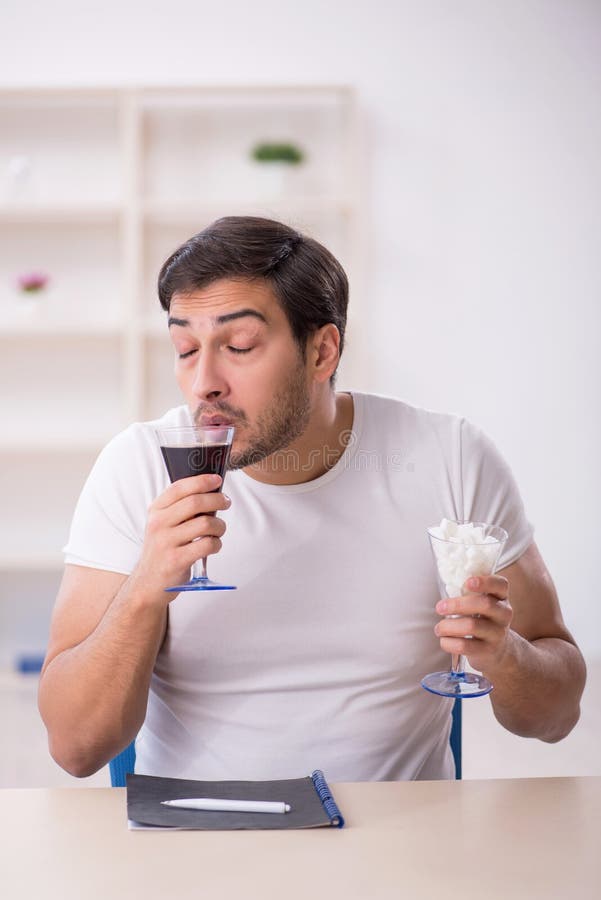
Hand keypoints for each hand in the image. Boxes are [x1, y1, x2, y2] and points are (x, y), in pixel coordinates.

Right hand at [132, 474, 230, 598]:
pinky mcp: (176, 560)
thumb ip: (181, 508)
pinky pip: (207, 545)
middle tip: (226, 502)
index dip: (201, 481)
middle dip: (217, 499)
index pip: (179, 488)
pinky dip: (217, 544)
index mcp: (156, 511)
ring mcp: (166, 542)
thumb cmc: (163, 549)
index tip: (217, 479)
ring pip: (205, 524)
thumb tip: (211, 491)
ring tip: (219, 530)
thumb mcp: (163, 524)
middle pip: (195, 502)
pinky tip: (214, 546)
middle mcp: (158, 524)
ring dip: (219, 526)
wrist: (149, 582)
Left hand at [434, 575, 512, 672]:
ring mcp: (498, 633)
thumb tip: (446, 583)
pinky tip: (444, 640)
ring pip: (472, 626)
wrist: (497, 650)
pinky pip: (465, 645)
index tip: (467, 583)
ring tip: (439, 628)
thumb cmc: (482, 619)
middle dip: (457, 604)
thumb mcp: (481, 603)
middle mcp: (503, 614)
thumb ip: (469, 592)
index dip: (485, 582)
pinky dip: (449, 642)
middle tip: (439, 607)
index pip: (500, 584)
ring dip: (448, 626)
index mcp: (501, 597)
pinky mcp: (488, 650)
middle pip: (484, 604)